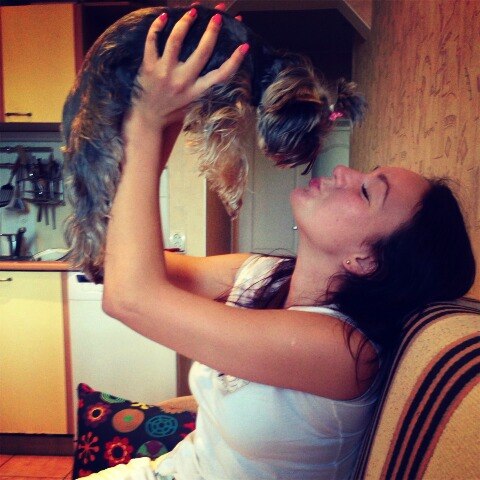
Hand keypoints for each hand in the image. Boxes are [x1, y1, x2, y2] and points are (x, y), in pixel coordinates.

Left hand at [126, 8, 248, 132]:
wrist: (148, 118)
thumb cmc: (173, 110)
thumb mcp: (192, 104)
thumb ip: (203, 87)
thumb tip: (215, 66)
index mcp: (196, 91)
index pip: (220, 75)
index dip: (234, 61)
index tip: (244, 46)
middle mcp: (183, 81)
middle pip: (201, 52)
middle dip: (212, 32)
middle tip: (218, 16)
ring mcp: (165, 72)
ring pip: (176, 41)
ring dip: (186, 22)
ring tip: (193, 10)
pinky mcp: (149, 67)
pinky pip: (152, 42)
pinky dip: (157, 27)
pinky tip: (164, 16)